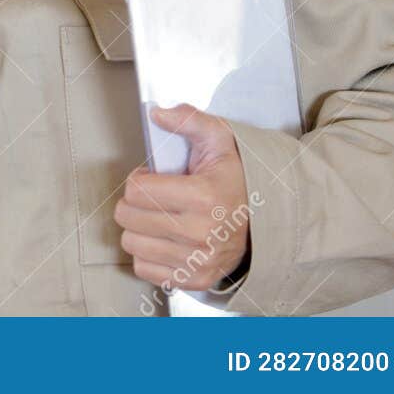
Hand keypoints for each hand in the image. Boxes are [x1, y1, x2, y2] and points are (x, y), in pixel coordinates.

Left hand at [113, 103, 250, 290]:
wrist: (265, 221)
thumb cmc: (235, 180)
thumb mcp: (220, 140)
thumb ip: (189, 120)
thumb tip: (157, 113)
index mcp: (203, 197)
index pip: (135, 191)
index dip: (138, 179)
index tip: (152, 178)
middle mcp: (200, 233)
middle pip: (128, 218)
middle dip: (134, 203)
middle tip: (153, 198)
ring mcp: (198, 261)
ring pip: (131, 244)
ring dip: (138, 229)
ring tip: (159, 218)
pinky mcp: (195, 279)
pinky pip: (144, 270)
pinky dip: (148, 254)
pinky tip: (165, 240)